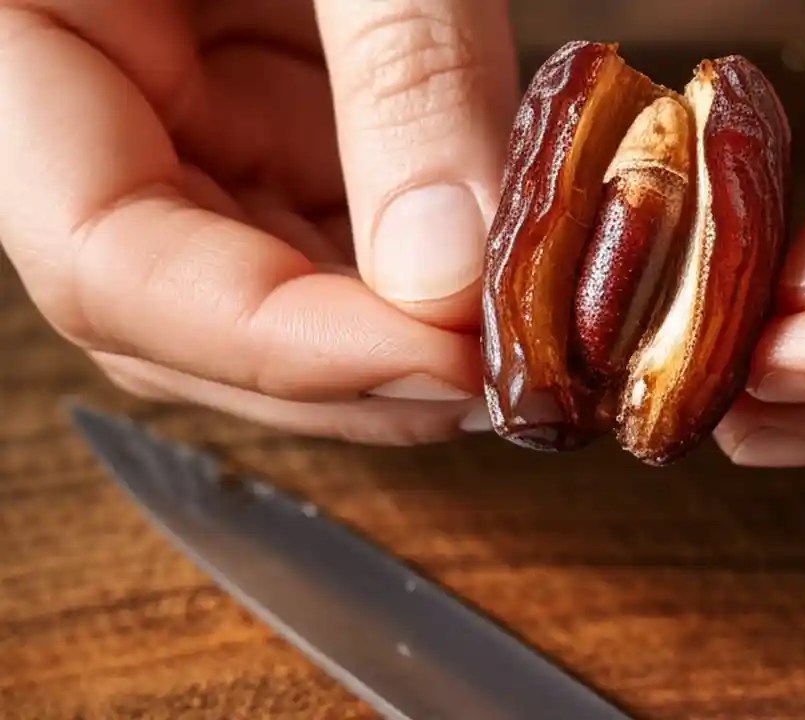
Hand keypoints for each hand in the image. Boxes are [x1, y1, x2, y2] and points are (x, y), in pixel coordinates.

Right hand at [0, 1, 515, 443]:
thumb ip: (398, 70)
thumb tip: (451, 269)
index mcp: (20, 38)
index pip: (103, 261)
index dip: (274, 342)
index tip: (439, 362)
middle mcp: (89, 105)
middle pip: (186, 313)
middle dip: (351, 370)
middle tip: (497, 381)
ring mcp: (184, 113)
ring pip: (271, 284)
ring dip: (398, 334)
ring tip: (517, 336)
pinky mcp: (271, 103)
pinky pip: (331, 216)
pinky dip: (423, 262)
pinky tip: (500, 271)